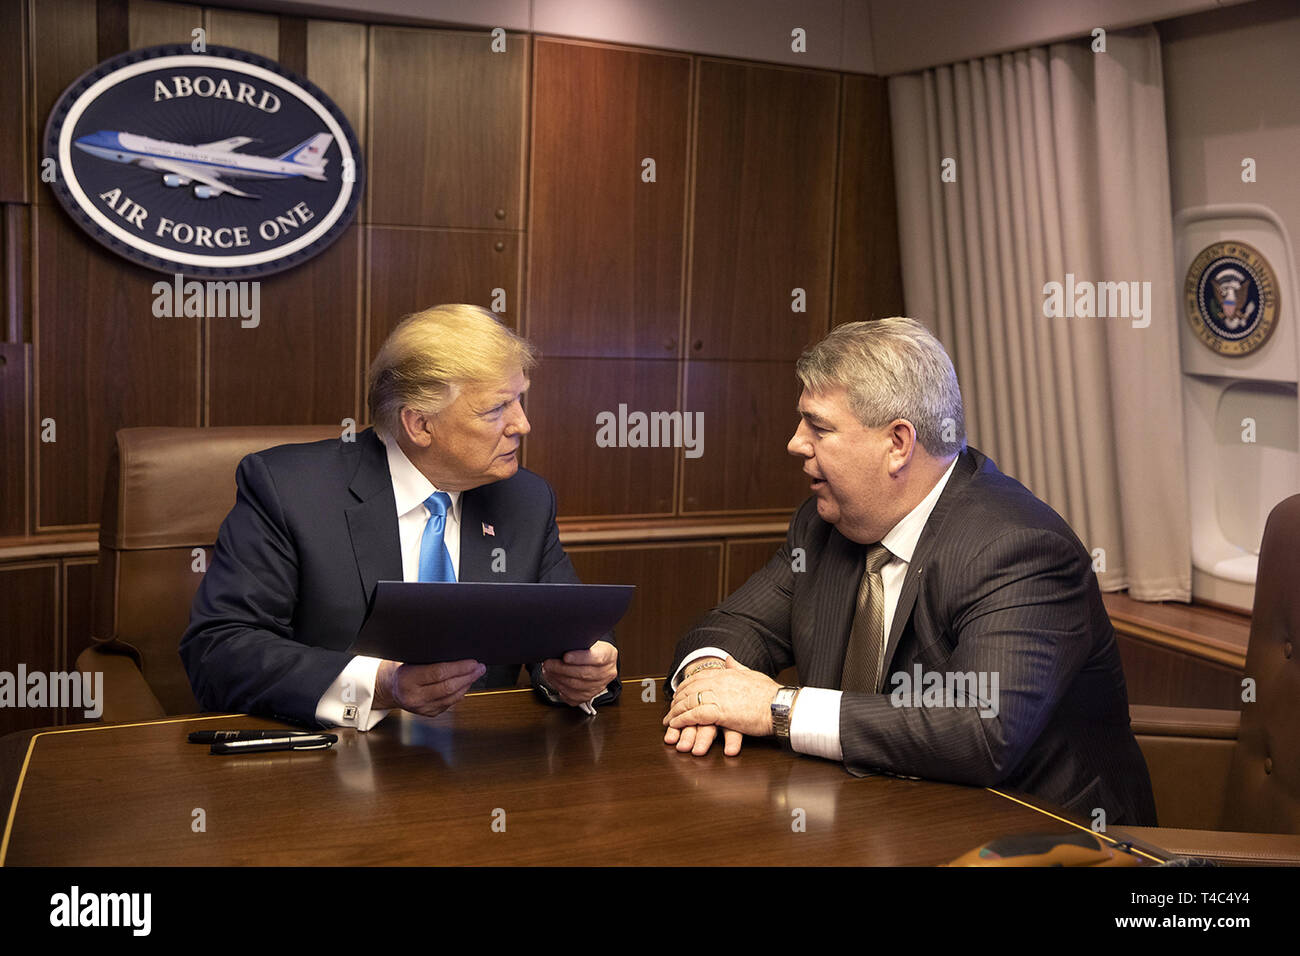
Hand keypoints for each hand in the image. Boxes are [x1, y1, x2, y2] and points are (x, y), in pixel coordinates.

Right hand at [374, 659, 483, 717]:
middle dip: (468, 676)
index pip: (439, 673)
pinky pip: (450, 704)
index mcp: (407, 680)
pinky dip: (460, 693)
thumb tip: (457, 652)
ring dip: (467, 685)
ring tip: (476, 674)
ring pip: (451, 698)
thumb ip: (429, 658)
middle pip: (448, 687)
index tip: (472, 661)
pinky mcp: (428, 713)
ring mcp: (421, 708)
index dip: (459, 667)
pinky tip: (466, 684)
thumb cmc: (401, 669)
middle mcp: (414, 697)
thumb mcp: (409, 659)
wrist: (389, 688)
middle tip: (480, 667)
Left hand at [541, 640, 616, 705]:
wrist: (595, 659)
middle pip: (584, 674)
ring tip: (548, 671)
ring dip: (558, 679)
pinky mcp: (589, 696)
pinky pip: (572, 696)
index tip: (565, 656)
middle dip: (562, 669)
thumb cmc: (589, 648)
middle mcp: (607, 673)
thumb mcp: (588, 640)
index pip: (597, 658)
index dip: (580, 658)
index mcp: (609, 655)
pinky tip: (553, 679)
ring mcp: (599, 687)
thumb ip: (579, 643)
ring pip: (576, 686)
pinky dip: (560, 688)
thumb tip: (561, 644)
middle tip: (549, 663)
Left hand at [662, 656, 779, 755]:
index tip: (679, 693)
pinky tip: (676, 725)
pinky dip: (683, 720)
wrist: (780, 706)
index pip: (698, 676)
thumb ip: (738, 667)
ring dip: (676, 711)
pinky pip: (695, 715)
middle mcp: (719, 682)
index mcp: (726, 673)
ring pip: (689, 701)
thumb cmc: (770, 694)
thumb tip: (729, 659)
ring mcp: (719, 697)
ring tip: (668, 720)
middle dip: (677, 699)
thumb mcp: (752, 675)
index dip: (686, 685)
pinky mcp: (720, 713)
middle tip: (670, 708)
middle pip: (690, 688)